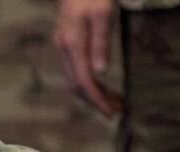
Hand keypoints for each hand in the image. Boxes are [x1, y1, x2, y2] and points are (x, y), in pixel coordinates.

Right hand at [54, 0, 122, 115]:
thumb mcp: (102, 12)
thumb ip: (100, 42)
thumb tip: (101, 72)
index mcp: (72, 43)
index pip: (84, 80)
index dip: (98, 99)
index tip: (112, 111)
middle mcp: (64, 49)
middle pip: (76, 85)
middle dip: (96, 101)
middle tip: (116, 109)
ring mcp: (63, 47)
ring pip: (75, 80)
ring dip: (93, 93)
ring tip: (113, 100)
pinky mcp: (66, 44)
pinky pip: (75, 71)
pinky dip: (89, 83)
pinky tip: (102, 84)